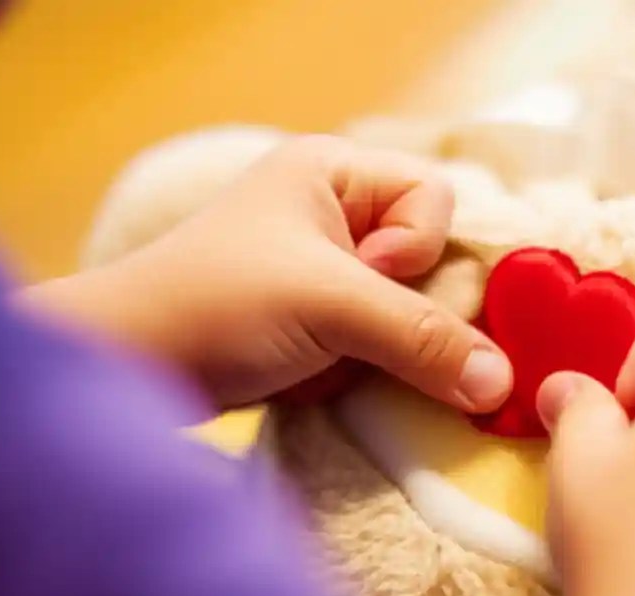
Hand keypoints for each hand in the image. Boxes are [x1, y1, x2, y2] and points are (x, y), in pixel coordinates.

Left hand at [24, 135, 511, 410]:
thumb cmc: (218, 304)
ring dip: (391, 348)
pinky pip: (384, 345)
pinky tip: (331, 381)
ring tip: (338, 361)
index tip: (373, 277)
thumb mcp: (330, 308)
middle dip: (411, 309)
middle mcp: (336, 214)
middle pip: (433, 261)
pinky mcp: (320, 326)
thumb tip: (505, 383)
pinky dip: (370, 370)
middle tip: (361, 332)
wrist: (128, 367)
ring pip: (413, 312)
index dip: (421, 245)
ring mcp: (328, 274)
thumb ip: (422, 339)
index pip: (435, 196)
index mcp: (334, 172)